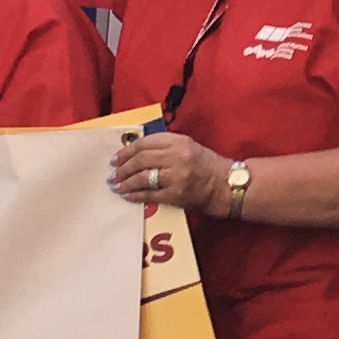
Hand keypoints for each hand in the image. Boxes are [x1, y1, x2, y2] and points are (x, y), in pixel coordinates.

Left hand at [112, 131, 235, 213]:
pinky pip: (150, 195)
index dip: (126, 151)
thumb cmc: (206, 165)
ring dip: (126, 183)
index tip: (115, 159)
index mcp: (179, 142)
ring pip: (143, 178)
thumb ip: (164, 147)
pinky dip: (136, 195)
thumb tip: (135, 153)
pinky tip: (128, 196)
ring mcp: (177, 176)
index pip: (145, 143)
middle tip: (112, 175)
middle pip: (141, 160)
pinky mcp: (176, 194)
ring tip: (116, 186)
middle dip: (123, 168)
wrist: (225, 185)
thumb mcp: (187, 146)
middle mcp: (177, 157)